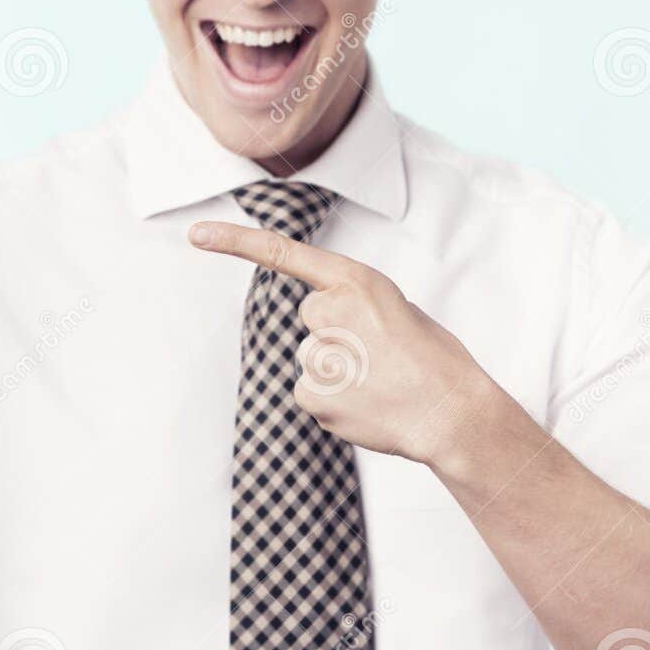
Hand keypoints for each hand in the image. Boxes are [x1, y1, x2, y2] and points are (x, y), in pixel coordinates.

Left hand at [188, 220, 506, 467]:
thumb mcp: (399, 311)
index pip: (283, 254)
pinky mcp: (311, 394)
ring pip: (314, 359)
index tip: (197, 234)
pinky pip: (312, 392)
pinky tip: (367, 404)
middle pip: (311, 319)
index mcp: (355, 282)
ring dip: (340, 371)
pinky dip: (335, 401)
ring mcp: (317, 354)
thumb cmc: (435, 361)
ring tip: (381, 383)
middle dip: (338, 335)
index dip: (235, 242)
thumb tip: (328, 326)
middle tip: (382, 355)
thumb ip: (355, 307)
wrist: (452, 414)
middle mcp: (329, 311)